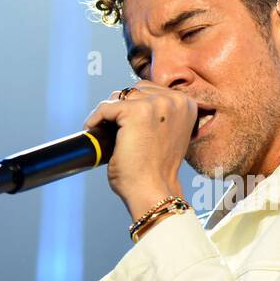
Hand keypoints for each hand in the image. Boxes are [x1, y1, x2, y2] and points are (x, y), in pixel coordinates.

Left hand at [83, 82, 195, 220]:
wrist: (154, 190)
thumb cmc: (157, 171)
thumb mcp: (167, 134)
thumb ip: (159, 116)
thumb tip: (131, 100)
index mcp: (187, 104)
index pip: (151, 90)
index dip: (134, 104)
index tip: (123, 122)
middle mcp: (175, 100)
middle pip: (136, 90)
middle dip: (122, 107)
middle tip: (114, 129)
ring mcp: (157, 104)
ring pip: (120, 97)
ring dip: (110, 114)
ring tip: (106, 131)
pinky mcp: (136, 112)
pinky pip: (106, 107)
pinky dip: (95, 119)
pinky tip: (92, 129)